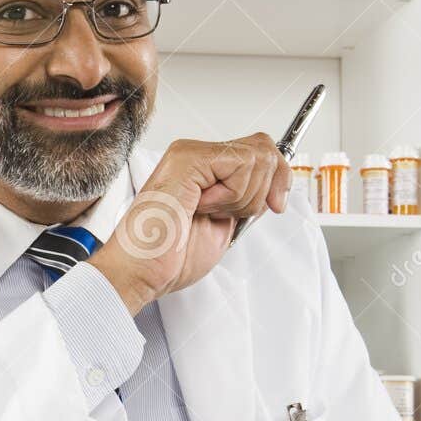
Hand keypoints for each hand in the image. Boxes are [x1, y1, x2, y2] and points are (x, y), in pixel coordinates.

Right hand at [88, 134, 287, 313]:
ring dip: (242, 198)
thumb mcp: (227, 225)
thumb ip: (248, 200)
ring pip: (258, 157)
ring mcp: (191, 153)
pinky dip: (233, 195)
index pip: (260, 151)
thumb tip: (276, 187)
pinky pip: (242, 163)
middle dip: (261, 191)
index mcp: (204, 169)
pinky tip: (202, 207)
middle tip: (227, 215)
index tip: (276, 204)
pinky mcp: (188, 158)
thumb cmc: (170, 257)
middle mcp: (196, 155)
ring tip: (207, 214)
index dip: (278, 179)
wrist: (142, 271)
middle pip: (264, 149)